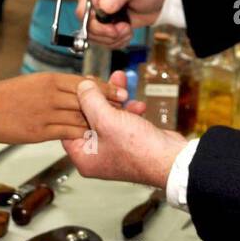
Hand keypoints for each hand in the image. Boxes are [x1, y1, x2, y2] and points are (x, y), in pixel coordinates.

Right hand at [0, 72, 129, 143]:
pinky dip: (81, 134)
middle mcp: (50, 94)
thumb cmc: (4, 96)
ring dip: (97, 121)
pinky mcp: (40, 131)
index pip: (85, 83)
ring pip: (80, 116)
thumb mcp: (32, 83)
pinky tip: (91, 137)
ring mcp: (46, 113)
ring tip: (112, 125)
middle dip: (108, 105)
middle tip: (125, 109)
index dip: (106, 89)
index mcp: (49, 79)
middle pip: (88, 99)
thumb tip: (74, 89)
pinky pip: (67, 132)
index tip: (121, 92)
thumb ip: (54, 87)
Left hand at [63, 77, 185, 187]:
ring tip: (120, 81)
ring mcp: (114, 149)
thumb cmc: (138, 150)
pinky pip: (123, 121)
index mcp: (84, 156)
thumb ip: (90, 100)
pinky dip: (129, 110)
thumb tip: (82, 85)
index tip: (78, 87)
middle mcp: (97, 155)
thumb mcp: (106, 119)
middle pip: (89, 118)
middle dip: (98, 96)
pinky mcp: (130, 143)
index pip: (68, 126)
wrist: (171, 160)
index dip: (73, 104)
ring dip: (116, 99)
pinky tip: (136, 103)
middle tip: (99, 80)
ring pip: (108, 117)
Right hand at [77, 0, 165, 47]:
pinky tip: (127, 33)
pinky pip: (105, 42)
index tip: (112, 28)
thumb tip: (104, 7)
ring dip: (114, 39)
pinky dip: (118, 42)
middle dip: (107, 34)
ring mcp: (100, 16)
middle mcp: (93, 2)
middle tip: (124, 29)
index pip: (83, 11)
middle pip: (87, 28)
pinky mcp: (108, 27)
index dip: (94, 24)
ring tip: (128, 29)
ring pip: (96, 38)